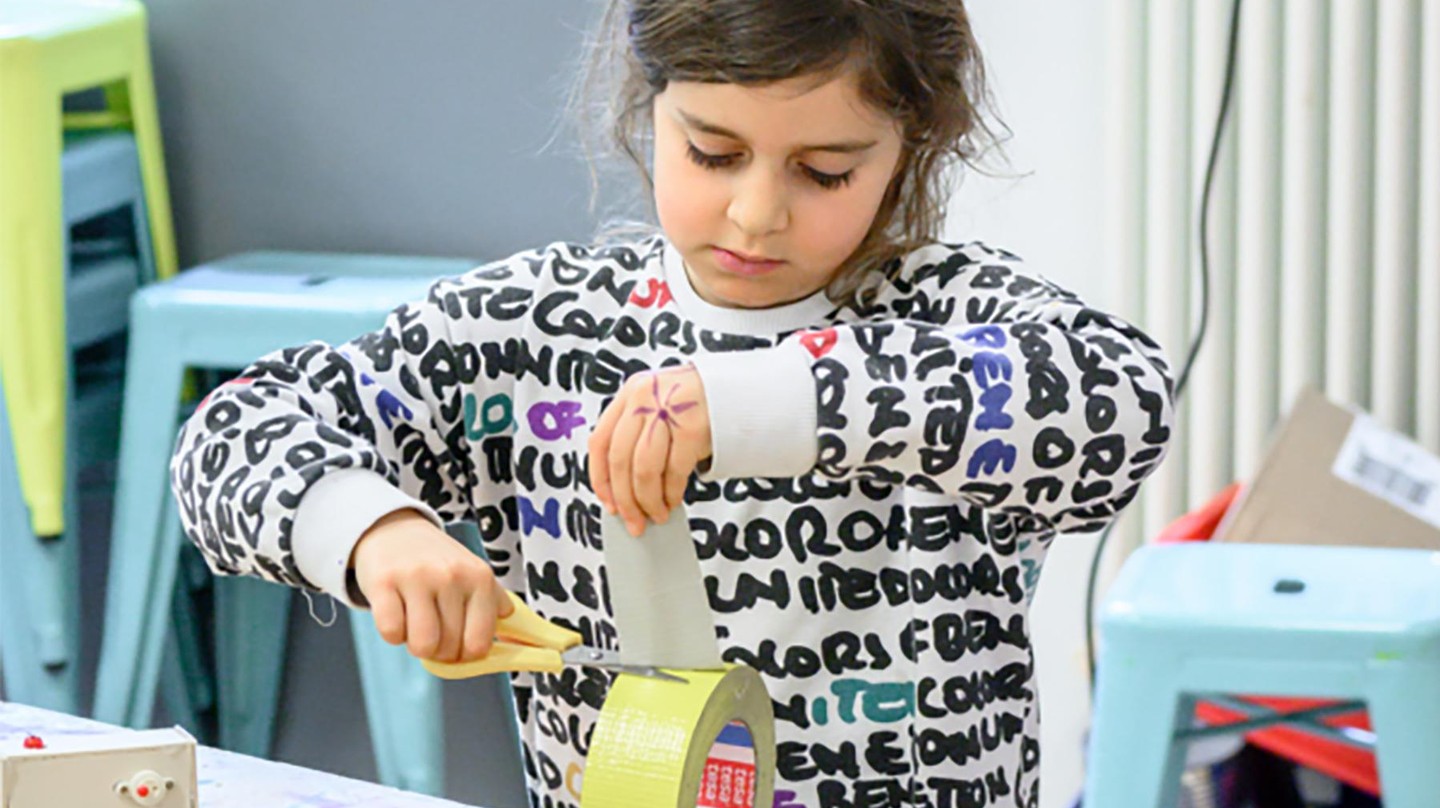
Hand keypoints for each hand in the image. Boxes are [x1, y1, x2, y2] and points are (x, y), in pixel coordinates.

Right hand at [350, 509, 513, 662]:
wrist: (395, 530)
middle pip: (449, 648)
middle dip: (439, 650)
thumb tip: (516, 639)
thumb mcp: (474, 575)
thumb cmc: (438, 562)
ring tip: (415, 623)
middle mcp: (452, 576)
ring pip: (422, 645)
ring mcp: (418, 578)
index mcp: (480, 579)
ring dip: (416, 644)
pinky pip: (391, 633)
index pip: (479, 644)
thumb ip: (495, 605)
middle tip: (433, 628)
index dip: (465, 654)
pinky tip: (397, 614)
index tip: (457, 644)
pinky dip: (393, 633)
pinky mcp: (384, 583)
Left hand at [588, 365, 710, 536]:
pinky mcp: (692, 428)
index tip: (608, 502)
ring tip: (656, 514)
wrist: (736, 391)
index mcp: (629, 394)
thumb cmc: (694, 404)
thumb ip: (636, 435)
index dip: (600, 479)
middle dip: (625, 500)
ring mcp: (668, 412)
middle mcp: (644, 400)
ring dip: (648, 501)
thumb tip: (623, 488)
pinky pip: (674, 471)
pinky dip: (671, 492)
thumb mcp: (657, 406)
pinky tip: (672, 499)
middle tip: (633, 521)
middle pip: (620, 460)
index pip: (600, 442)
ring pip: (644, 470)